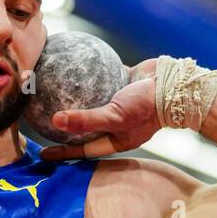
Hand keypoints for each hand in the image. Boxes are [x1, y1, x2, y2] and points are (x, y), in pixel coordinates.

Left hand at [40, 58, 159, 159]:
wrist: (176, 84)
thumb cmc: (147, 106)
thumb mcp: (114, 117)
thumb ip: (85, 121)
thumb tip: (54, 122)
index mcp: (115, 138)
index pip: (82, 149)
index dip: (62, 152)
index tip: (42, 153)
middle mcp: (116, 122)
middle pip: (83, 127)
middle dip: (64, 127)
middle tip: (40, 121)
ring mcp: (119, 102)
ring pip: (90, 100)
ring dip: (73, 97)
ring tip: (50, 91)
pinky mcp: (122, 82)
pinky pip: (100, 78)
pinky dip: (87, 73)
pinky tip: (69, 64)